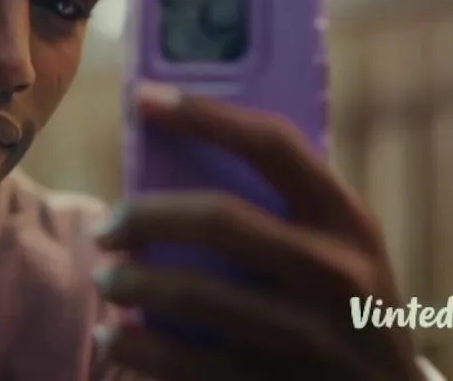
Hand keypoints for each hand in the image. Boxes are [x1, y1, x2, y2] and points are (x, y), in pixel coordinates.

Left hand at [91, 82, 423, 380]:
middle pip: (219, 220)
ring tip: (106, 279)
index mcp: (347, 219)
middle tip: (105, 226)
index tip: (142, 98)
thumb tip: (166, 154)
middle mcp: (337, 273)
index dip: (204, 115)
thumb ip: (278, 204)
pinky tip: (111, 336)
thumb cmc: (339, 299)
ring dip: (130, 283)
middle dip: (145, 216)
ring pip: (195, 295)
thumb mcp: (337, 244)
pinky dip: (135, 347)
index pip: (273, 145)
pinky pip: (187, 363)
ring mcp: (312, 337)